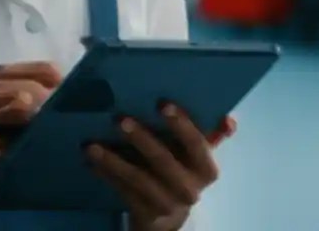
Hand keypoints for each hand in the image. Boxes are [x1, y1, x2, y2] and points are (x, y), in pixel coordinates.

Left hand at [86, 105, 235, 230]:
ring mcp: (167, 204)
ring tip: (91, 144)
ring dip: (113, 160)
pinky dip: (106, 174)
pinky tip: (90, 160)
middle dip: (141, 138)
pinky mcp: (146, 214)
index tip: (162, 103)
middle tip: (119, 118)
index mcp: (206, 169)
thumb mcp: (196, 154)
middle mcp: (190, 188)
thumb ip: (210, 134)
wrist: (169, 215)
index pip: (197, 144)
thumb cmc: (181, 170)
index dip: (181, 124)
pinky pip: (122, 192)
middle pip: (164, 161)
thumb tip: (228, 120)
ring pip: (138, 179)